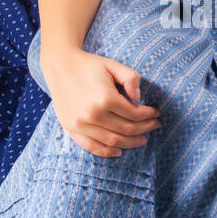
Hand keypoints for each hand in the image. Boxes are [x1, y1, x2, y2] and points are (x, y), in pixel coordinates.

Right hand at [40, 45, 160, 157]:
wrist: (60, 66)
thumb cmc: (89, 65)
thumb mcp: (113, 65)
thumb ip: (131, 79)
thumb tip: (138, 99)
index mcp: (105, 98)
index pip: (134, 114)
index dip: (149, 115)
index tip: (156, 113)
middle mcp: (93, 114)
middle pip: (126, 130)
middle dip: (144, 129)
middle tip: (154, 126)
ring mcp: (80, 124)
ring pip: (113, 142)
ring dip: (131, 143)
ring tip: (142, 139)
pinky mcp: (71, 129)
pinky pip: (92, 147)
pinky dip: (107, 152)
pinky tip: (120, 150)